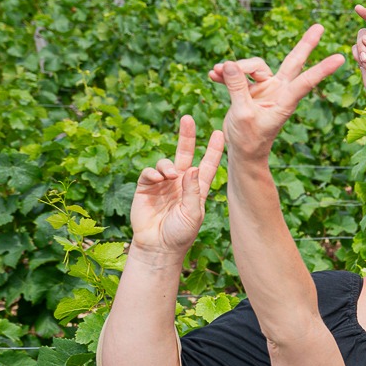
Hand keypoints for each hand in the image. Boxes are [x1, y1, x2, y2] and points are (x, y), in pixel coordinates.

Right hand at [130, 116, 224, 255]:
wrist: (158, 246)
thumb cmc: (180, 233)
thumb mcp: (193, 213)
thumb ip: (193, 191)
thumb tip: (191, 168)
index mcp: (197, 188)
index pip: (207, 165)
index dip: (213, 150)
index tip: (219, 133)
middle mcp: (181, 182)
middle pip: (185, 154)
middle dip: (186, 136)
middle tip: (187, 119)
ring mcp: (163, 184)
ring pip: (166, 163)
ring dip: (167, 165)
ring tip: (170, 176)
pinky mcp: (146, 187)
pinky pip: (149, 172)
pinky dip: (153, 172)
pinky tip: (158, 179)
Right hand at [210, 25, 344, 159]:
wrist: (243, 151)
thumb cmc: (248, 138)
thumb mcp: (242, 114)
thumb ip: (237, 88)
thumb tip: (230, 63)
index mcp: (286, 100)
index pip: (306, 81)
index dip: (322, 69)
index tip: (341, 58)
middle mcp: (280, 90)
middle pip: (293, 61)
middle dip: (306, 44)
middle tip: (321, 26)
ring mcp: (266, 88)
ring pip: (253, 66)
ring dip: (234, 68)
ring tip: (215, 73)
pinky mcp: (252, 89)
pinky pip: (239, 73)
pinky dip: (226, 74)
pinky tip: (213, 75)